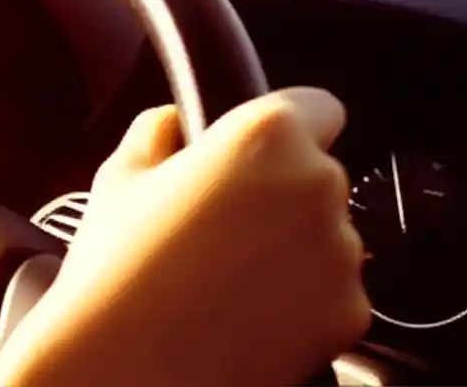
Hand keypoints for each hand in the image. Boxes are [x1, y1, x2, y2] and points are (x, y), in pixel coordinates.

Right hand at [0, 88, 368, 386]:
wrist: (127, 368)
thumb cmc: (117, 270)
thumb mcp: (118, 179)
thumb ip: (155, 131)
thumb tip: (171, 123)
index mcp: (265, 136)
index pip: (318, 106)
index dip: (287, 129)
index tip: (258, 155)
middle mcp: (316, 186)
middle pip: (318, 175)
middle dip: (282, 195)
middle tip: (222, 227)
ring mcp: (340, 255)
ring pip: (327, 236)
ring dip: (293, 248)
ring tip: (226, 277)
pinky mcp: (350, 313)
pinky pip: (333, 292)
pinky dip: (302, 301)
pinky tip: (244, 313)